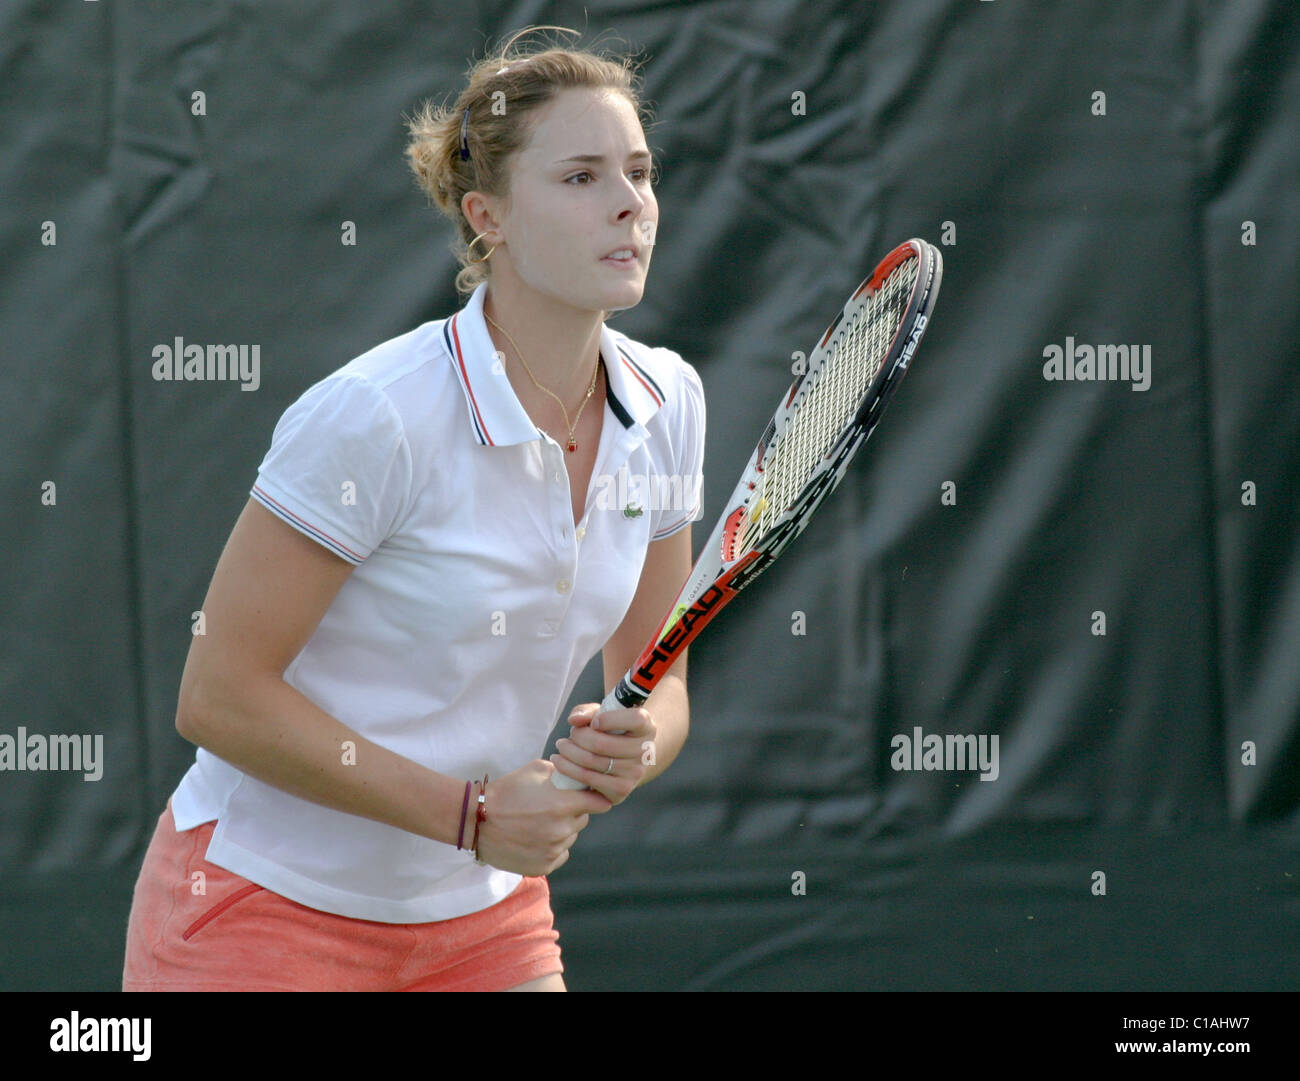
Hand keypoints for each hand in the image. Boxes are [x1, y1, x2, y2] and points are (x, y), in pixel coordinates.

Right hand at [473, 760, 610, 875]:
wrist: (477, 821)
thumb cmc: (505, 792)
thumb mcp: (534, 770)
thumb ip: (560, 771)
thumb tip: (576, 773)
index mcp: (563, 805)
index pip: (599, 802)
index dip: (596, 797)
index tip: (593, 796)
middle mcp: (561, 830)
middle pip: (583, 820)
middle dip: (574, 812)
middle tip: (556, 806)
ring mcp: (552, 851)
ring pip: (570, 838)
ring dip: (562, 830)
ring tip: (540, 822)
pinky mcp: (542, 866)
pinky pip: (560, 854)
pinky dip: (553, 847)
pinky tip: (536, 838)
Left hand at [550, 702, 657, 804]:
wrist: (623, 758)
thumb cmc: (611, 731)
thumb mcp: (603, 714)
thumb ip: (588, 712)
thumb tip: (574, 720)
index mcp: (646, 727)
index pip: (635, 720)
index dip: (609, 719)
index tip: (594, 722)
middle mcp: (644, 751)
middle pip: (602, 743)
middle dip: (578, 736)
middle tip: (571, 734)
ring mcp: (634, 774)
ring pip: (592, 762)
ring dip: (569, 752)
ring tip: (562, 746)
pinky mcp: (621, 790)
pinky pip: (589, 779)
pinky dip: (569, 770)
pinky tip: (561, 762)